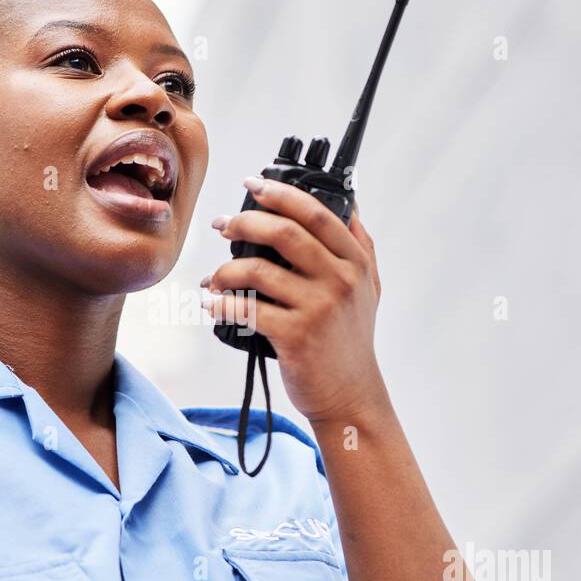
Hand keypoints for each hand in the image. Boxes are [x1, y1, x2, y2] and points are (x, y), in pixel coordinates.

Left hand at [202, 176, 388, 424]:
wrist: (350, 396)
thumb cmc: (351, 341)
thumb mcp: (368, 289)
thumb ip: (361, 246)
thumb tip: (351, 204)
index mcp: (355, 263)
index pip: (316, 213)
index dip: (281, 193)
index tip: (253, 184)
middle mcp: (340, 281)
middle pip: (284, 233)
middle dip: (244, 222)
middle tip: (222, 225)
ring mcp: (318, 309)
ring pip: (258, 271)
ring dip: (225, 270)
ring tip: (213, 278)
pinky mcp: (295, 336)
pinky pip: (246, 310)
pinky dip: (222, 304)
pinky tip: (212, 304)